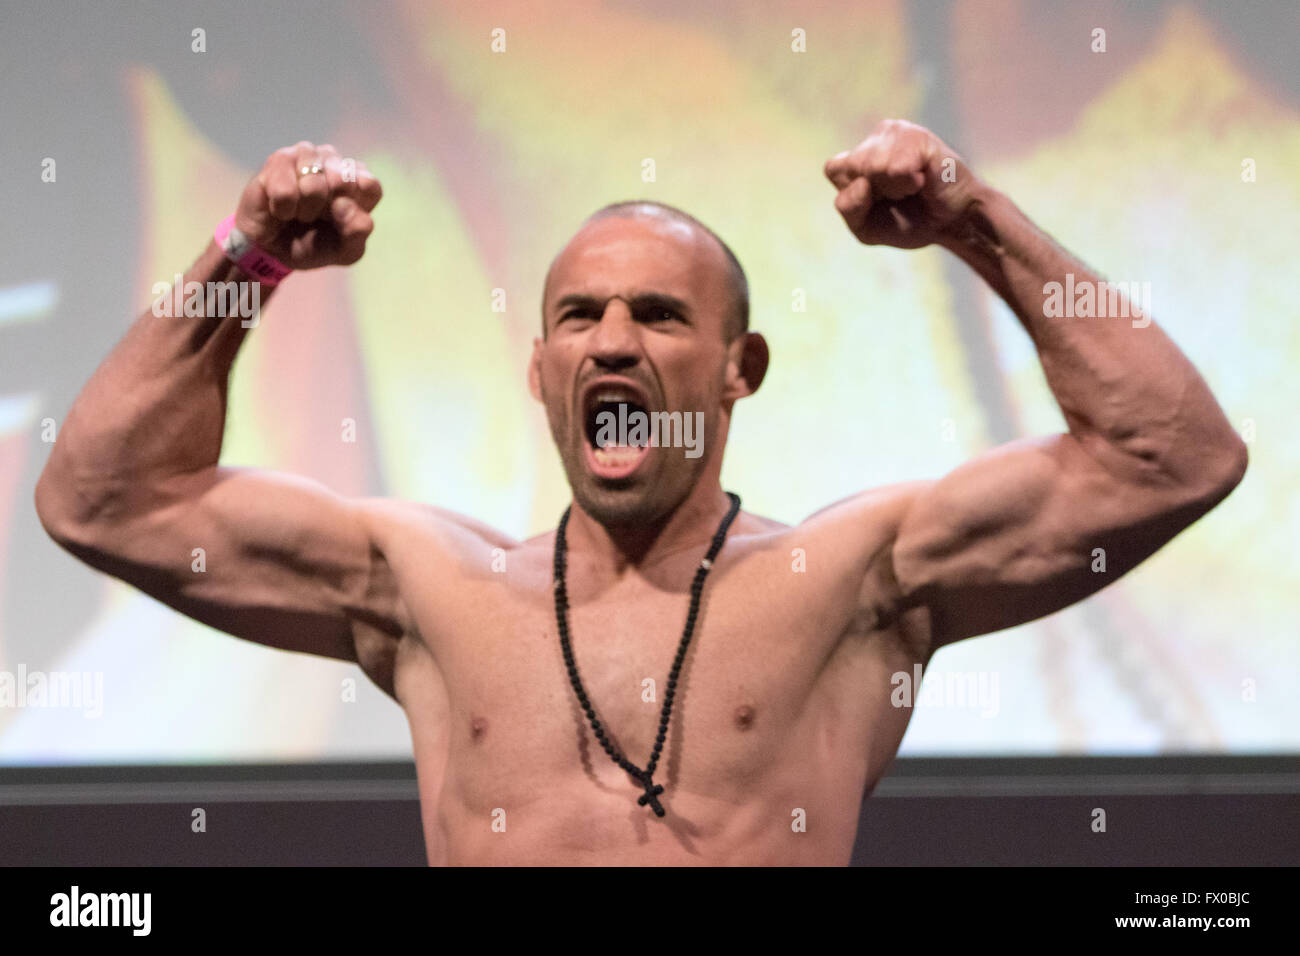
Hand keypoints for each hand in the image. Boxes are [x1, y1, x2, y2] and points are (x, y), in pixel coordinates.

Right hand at [232, 141, 381, 268]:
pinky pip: (285, 191)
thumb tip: (343, 204)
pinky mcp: (278, 160)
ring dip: (305, 210)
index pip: (369, 186)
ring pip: (313, 185)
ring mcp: (306, 155)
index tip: (340, 220)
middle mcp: (334, 160)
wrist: (274, 251)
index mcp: (359, 180)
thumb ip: (357, 231)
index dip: (354, 209)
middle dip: (327, 211)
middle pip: (342, 182)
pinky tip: (281, 209)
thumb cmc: (314, 244)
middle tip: (316, 217)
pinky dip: (284, 210)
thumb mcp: (345, 250)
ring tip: (299, 212)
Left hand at [824, 119, 978, 248]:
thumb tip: (861, 182)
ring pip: (873, 167)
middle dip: (876, 193)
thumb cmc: (909, 221)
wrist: (952, 223)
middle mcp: (875, 138)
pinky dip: (907, 184)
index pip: (834, 169)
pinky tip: (922, 179)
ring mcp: (896, 131)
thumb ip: (849, 208)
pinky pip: (895, 168)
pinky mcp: (917, 136)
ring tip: (913, 187)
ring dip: (894, 188)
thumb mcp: (865, 227)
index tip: (877, 201)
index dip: (853, 193)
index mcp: (858, 157)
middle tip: (901, 195)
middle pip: (852, 167)